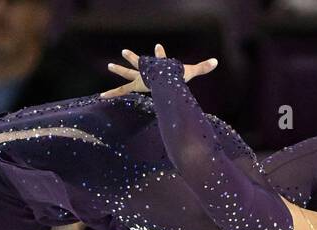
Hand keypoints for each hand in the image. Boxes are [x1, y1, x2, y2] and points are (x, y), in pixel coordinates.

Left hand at [101, 43, 217, 97]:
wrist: (166, 77)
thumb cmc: (178, 76)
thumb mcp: (190, 71)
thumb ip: (202, 68)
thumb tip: (216, 62)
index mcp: (159, 66)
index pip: (160, 58)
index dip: (160, 53)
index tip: (157, 46)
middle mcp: (148, 70)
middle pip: (139, 63)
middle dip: (132, 58)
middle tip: (124, 51)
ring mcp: (140, 77)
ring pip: (127, 73)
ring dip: (118, 69)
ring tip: (109, 65)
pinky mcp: (135, 84)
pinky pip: (121, 90)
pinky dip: (111, 93)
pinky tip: (100, 96)